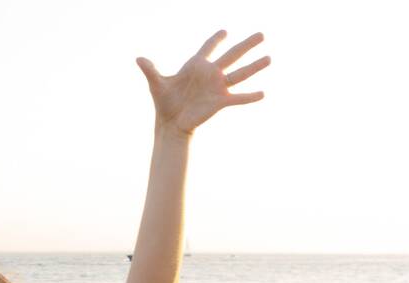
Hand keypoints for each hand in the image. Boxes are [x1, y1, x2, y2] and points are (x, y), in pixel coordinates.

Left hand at [136, 30, 269, 135]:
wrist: (170, 124)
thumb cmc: (164, 103)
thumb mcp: (157, 84)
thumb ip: (150, 70)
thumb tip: (138, 59)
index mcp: (196, 65)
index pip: (208, 47)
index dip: (216, 39)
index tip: (224, 31)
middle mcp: (210, 74)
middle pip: (232, 55)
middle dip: (247, 45)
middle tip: (262, 34)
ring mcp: (217, 87)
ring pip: (240, 74)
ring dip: (255, 66)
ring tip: (270, 58)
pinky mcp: (220, 102)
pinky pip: (238, 98)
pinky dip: (250, 97)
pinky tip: (262, 93)